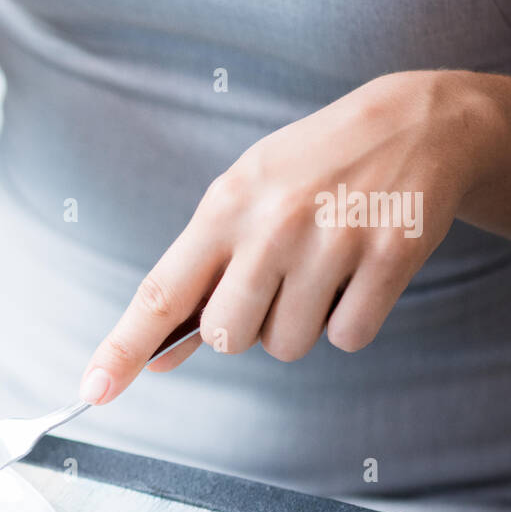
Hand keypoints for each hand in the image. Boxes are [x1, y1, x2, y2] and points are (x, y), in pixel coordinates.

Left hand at [78, 70, 499, 404]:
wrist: (416, 123)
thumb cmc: (309, 170)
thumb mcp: (242, 201)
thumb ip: (199, 277)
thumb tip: (158, 356)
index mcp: (224, 208)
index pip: (161, 292)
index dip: (124, 347)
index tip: (94, 388)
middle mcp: (273, 224)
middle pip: (229, 337)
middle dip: (245, 328)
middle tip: (273, 283)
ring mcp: (333, 240)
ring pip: (288, 346)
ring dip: (300, 325)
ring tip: (320, 269)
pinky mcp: (390, 256)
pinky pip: (348, 337)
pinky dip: (350, 321)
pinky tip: (358, 274)